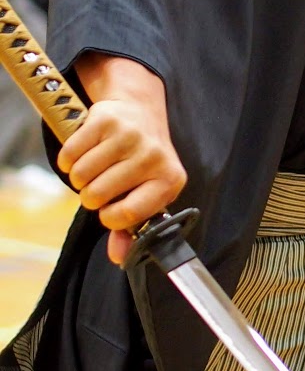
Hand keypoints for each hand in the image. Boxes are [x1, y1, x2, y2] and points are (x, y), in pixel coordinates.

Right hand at [60, 54, 186, 264]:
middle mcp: (153, 156)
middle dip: (91, 196)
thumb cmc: (142, 164)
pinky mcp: (105, 120)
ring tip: (95, 170)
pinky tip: (83, 155)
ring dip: (79, 179)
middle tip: (102, 185)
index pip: (129, 213)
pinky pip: (69, 155)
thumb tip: (118, 258)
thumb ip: (130, 230)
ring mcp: (129, 136)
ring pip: (80, 176)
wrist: (140, 111)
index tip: (109, 211)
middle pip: (98, 195)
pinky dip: (68, 160)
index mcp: (169, 180)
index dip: (109, 217)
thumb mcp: (145, 195)